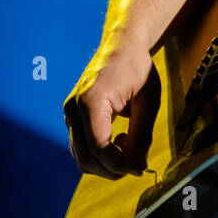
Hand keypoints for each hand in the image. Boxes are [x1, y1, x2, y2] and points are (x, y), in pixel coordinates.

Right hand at [63, 42, 156, 178]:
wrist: (121, 48)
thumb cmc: (137, 69)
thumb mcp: (147, 102)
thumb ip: (142, 135)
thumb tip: (138, 165)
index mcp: (92, 101)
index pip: (99, 147)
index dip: (120, 164)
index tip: (140, 169)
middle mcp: (74, 109)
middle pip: (87, 157)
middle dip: (113, 169)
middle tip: (137, 164)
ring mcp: (70, 114)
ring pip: (81, 156)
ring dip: (106, 164)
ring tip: (129, 146)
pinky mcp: (72, 118)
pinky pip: (82, 147)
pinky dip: (99, 155)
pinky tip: (119, 141)